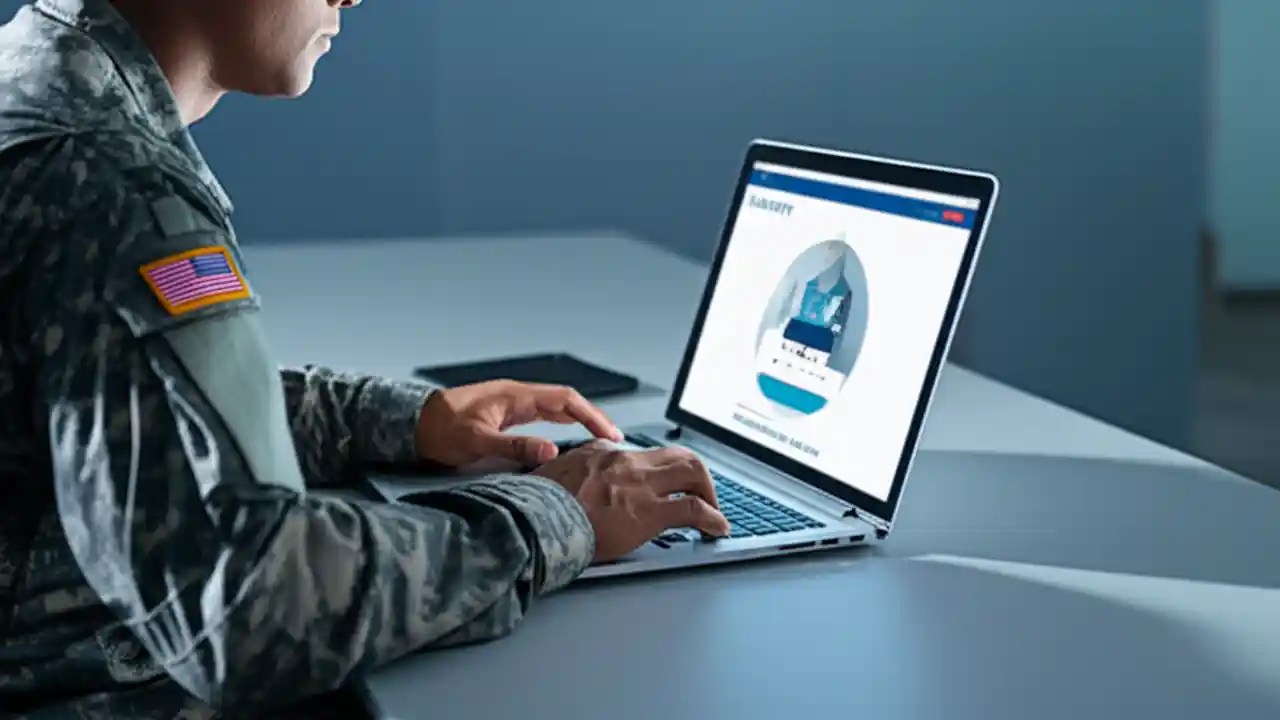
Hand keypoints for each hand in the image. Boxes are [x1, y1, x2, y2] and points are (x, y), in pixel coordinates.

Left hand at [416, 380, 622, 466]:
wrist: (413, 424)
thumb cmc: (441, 431)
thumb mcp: (477, 442)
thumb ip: (515, 446)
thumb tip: (553, 450)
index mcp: (516, 396)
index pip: (565, 400)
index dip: (592, 415)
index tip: (610, 434)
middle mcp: (518, 396)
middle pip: (565, 402)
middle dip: (591, 417)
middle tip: (612, 440)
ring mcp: (511, 404)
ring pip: (554, 408)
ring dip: (578, 420)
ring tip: (597, 440)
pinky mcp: (504, 415)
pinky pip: (541, 416)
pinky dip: (561, 424)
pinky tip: (565, 440)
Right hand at [532, 442, 731, 561]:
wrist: (534, 521)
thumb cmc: (536, 507)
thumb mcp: (550, 477)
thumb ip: (568, 475)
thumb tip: (566, 486)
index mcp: (601, 452)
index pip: (642, 454)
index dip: (659, 472)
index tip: (663, 484)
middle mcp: (626, 461)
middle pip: (678, 454)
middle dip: (696, 473)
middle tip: (700, 493)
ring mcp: (640, 485)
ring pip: (693, 471)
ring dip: (708, 491)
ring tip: (713, 510)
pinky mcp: (649, 512)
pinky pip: (693, 509)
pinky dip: (712, 518)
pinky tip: (717, 528)